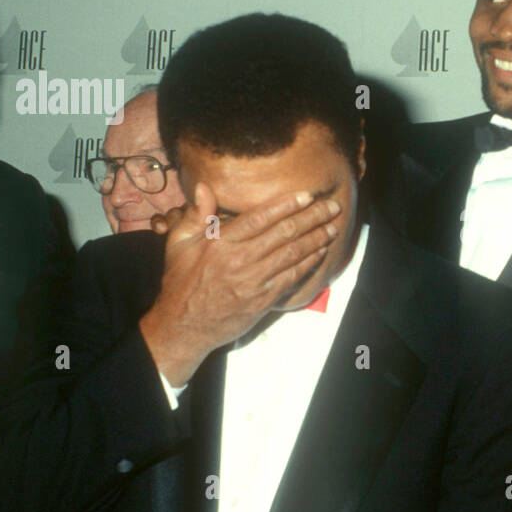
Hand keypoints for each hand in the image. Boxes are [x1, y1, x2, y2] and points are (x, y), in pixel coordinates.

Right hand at [138, 183, 340, 384]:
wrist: (184, 325)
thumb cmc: (181, 281)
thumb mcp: (178, 243)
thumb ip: (196, 214)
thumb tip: (206, 186)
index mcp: (220, 242)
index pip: (260, 217)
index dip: (287, 204)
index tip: (308, 195)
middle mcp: (239, 259)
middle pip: (284, 232)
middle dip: (312, 217)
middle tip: (332, 206)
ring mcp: (253, 281)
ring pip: (293, 254)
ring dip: (317, 238)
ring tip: (333, 226)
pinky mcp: (263, 299)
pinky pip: (292, 277)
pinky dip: (309, 263)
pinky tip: (321, 251)